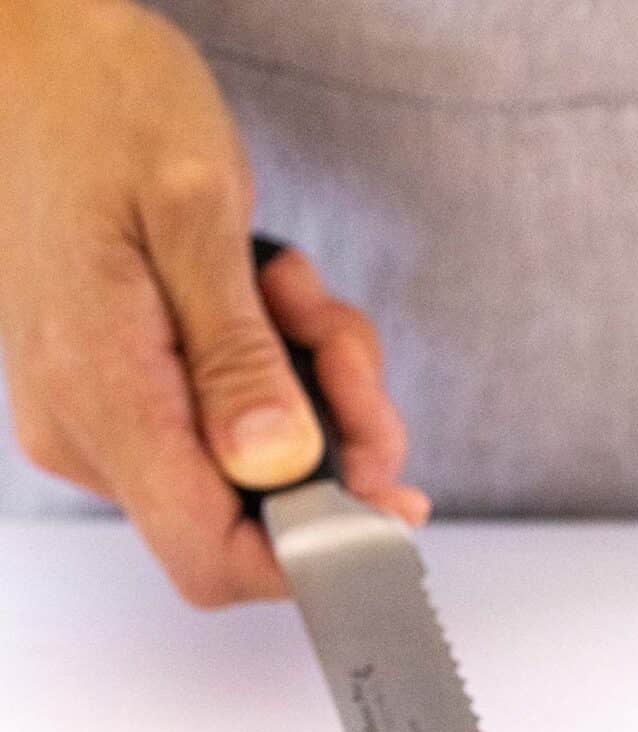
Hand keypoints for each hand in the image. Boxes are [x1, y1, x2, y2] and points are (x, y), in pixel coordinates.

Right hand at [0, 1, 427, 605]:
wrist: (37, 58)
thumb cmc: (106, 107)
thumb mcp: (195, 214)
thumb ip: (239, 356)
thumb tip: (280, 465)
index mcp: (103, 395)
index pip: (211, 555)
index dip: (310, 556)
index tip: (390, 510)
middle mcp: (91, 430)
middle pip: (247, 515)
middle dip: (333, 448)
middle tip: (346, 346)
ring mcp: (101, 417)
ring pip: (248, 471)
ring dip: (311, 397)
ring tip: (298, 299)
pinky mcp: (120, 395)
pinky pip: (225, 427)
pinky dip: (275, 377)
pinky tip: (268, 301)